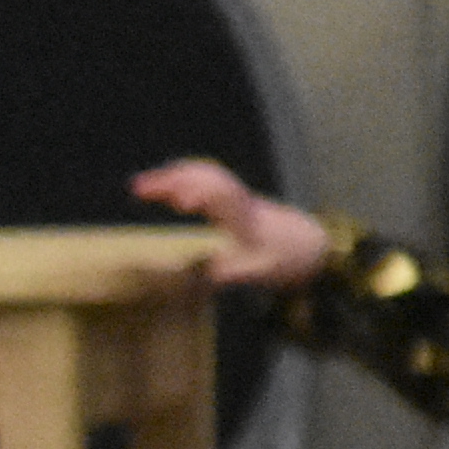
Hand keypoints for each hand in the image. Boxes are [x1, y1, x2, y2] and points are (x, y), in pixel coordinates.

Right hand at [132, 155, 327, 288]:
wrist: (309, 245)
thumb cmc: (284, 259)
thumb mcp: (256, 273)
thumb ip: (222, 273)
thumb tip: (186, 273)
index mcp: (245, 217)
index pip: (222, 197)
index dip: (200, 195)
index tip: (178, 202)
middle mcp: (239, 200)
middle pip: (207, 177)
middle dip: (173, 179)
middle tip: (138, 187)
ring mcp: (237, 196)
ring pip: (206, 174)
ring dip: (174, 175)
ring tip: (143, 185)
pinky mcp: (233, 198)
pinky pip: (208, 180)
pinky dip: (184, 178)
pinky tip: (167, 190)